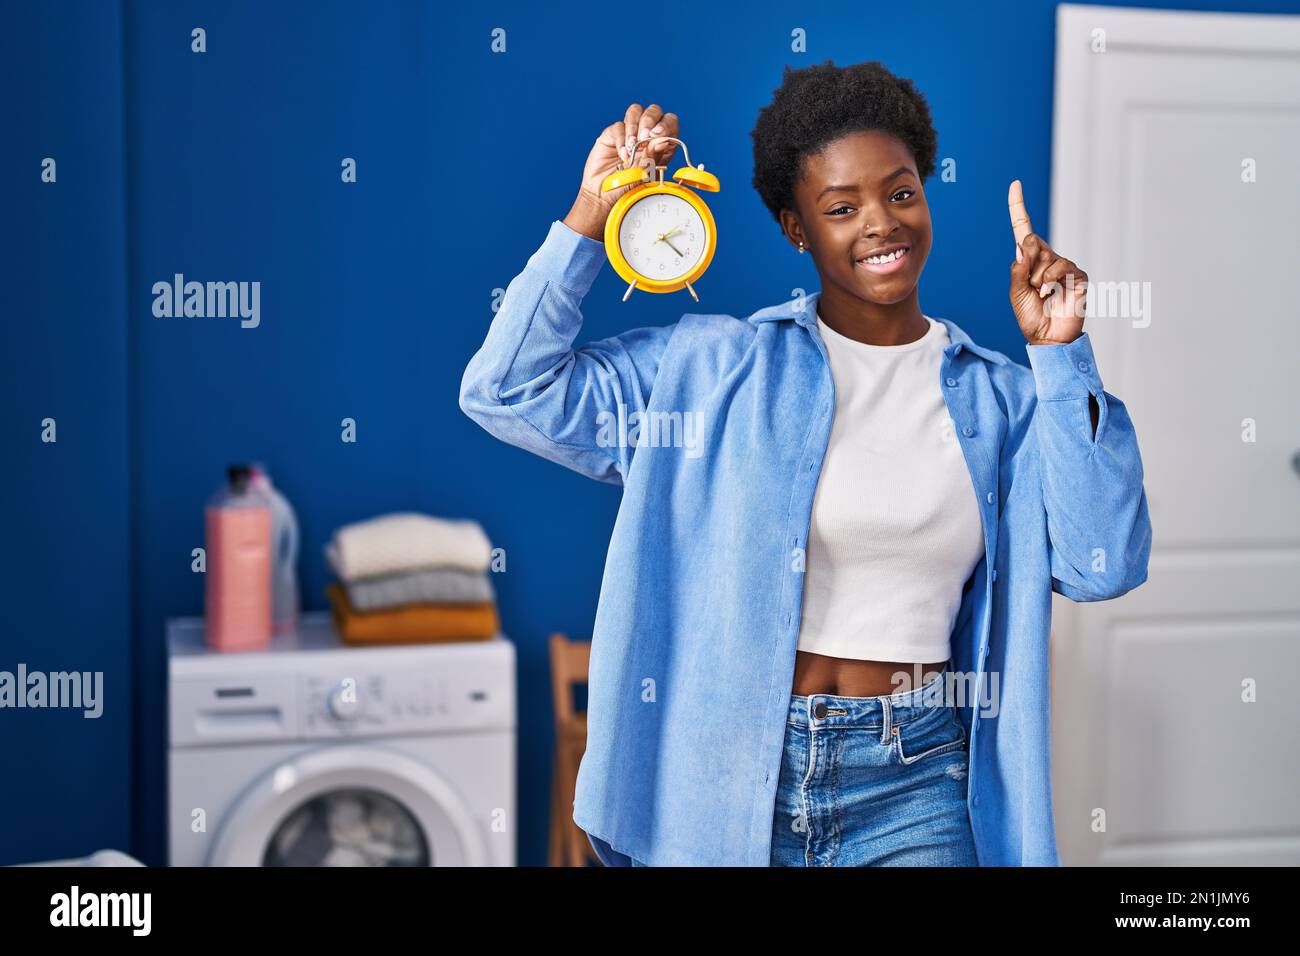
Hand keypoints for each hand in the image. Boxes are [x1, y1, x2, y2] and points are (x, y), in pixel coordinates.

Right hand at [564, 103, 679, 240]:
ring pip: (636, 111)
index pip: (670, 123)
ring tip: (632, 148)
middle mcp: (646, 135)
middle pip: (654, 111)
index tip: (658, 135)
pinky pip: (618, 126)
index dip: (666, 124)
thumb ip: (653, 155)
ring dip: (635, 126)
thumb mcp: (645, 174)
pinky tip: (622, 154)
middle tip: (645, 137)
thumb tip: (662, 139)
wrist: (605, 196)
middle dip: (650, 120)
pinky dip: (621, 138)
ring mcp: (629, 133)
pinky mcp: (613, 134)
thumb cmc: (628, 188)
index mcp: (661, 144)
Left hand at [1008, 180, 1087, 344]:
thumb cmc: (1031, 317)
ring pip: (1046, 256)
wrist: (1048, 338)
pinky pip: (1061, 267)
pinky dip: (1050, 281)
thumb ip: (1018, 269)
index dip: (1018, 207)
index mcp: (1029, 260)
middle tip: (1030, 286)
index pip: (1023, 229)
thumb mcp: (1016, 293)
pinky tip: (1050, 294)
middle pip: (1032, 242)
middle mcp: (1047, 258)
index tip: (1015, 184)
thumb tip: (1023, 246)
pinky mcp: (1077, 275)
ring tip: (1042, 295)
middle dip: (1026, 263)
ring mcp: (1063, 266)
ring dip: (1038, 279)